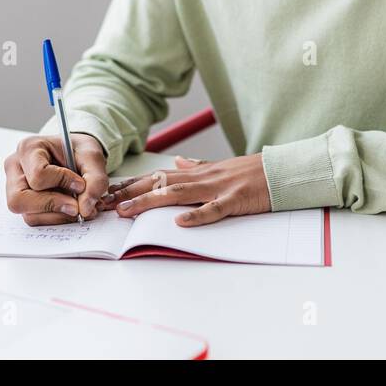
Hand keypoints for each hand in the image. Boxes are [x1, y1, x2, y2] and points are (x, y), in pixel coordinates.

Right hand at [4, 133, 108, 226]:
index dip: (62, 182)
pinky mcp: (24, 204)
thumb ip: (95, 180)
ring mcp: (14, 188)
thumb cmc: (79, 151)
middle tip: (77, 207)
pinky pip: (35, 220)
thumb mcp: (93, 157)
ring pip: (28, 215)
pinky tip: (69, 210)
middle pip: (20, 200)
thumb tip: (85, 209)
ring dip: (58, 216)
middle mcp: (15, 168)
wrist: (76, 155)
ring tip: (78, 207)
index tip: (80, 184)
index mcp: (28, 148)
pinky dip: (56, 219)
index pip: (38, 175)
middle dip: (53, 206)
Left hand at [102, 154, 270, 226]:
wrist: (281, 170)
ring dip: (150, 202)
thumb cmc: (251, 172)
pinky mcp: (235, 200)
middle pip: (158, 184)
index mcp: (197, 173)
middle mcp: (202, 178)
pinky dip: (197, 215)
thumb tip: (178, 163)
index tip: (107, 193)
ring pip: (177, 194)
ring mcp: (217, 188)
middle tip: (103, 204)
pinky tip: (181, 222)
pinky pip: (214, 209)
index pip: (156, 177)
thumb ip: (197, 167)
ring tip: (127, 212)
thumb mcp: (220, 166)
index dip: (131, 185)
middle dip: (129, 194)